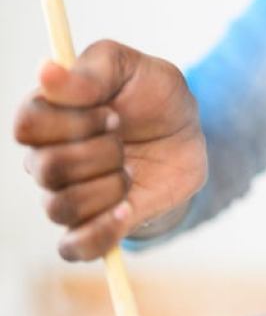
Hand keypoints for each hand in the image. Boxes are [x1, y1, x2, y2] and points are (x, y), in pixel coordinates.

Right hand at [13, 40, 206, 260]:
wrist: (188, 137)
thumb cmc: (155, 97)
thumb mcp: (136, 68)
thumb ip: (94, 68)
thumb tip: (48, 71)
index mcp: (49, 116)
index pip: (27, 125)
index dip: (72, 121)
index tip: (112, 112)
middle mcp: (47, 158)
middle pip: (47, 169)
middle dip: (101, 152)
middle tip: (125, 138)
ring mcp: (68, 194)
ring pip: (61, 207)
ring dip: (108, 187)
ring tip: (131, 170)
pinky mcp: (92, 226)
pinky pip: (74, 248)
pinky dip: (101, 231)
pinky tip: (128, 208)